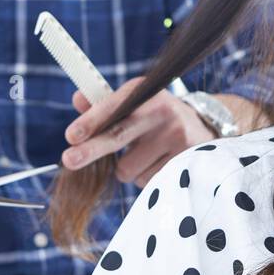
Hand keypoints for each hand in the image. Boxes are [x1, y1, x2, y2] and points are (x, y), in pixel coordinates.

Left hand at [61, 76, 214, 187]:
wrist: (204, 127)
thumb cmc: (156, 116)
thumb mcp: (134, 103)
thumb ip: (104, 104)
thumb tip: (77, 99)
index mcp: (143, 93)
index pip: (114, 107)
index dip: (91, 121)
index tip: (72, 135)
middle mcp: (161, 110)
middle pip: (118, 135)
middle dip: (91, 150)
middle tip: (69, 159)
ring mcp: (175, 136)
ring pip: (128, 168)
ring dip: (128, 168)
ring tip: (145, 154)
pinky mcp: (184, 160)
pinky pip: (145, 182)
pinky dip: (144, 177)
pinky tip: (159, 163)